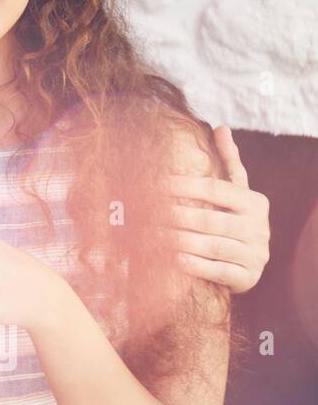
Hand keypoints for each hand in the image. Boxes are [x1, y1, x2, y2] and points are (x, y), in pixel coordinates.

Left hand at [167, 126, 269, 291]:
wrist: (247, 262)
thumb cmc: (232, 219)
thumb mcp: (234, 191)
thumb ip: (228, 162)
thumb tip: (221, 127)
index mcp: (254, 202)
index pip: (214, 189)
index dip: (182, 185)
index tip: (154, 183)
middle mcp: (259, 227)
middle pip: (209, 219)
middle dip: (175, 216)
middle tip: (145, 213)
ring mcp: (256, 254)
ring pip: (212, 246)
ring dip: (180, 240)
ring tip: (152, 235)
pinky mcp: (248, 277)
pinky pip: (220, 271)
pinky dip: (196, 266)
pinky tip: (174, 260)